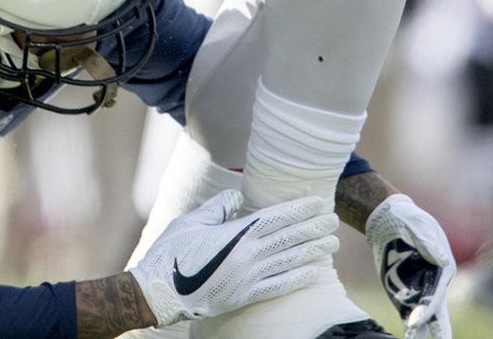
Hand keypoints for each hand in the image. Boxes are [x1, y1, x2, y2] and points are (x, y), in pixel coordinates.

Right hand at [129, 190, 339, 325]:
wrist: (161, 291)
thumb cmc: (172, 252)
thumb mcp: (191, 221)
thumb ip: (217, 208)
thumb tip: (236, 196)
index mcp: (235, 233)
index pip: (276, 217)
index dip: (299, 209)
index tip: (317, 201)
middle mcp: (248, 255)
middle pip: (288, 237)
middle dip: (312, 227)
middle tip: (332, 219)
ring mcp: (249, 277)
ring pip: (289, 261)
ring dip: (312, 250)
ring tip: (331, 242)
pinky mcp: (245, 295)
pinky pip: (279, 286)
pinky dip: (298, 278)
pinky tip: (313, 272)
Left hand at [365, 194, 453, 338]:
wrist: (390, 219)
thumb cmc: (408, 220)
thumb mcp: (418, 226)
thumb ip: (427, 242)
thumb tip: (441, 259)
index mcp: (442, 269)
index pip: (435, 294)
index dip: (427, 308)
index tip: (418, 319)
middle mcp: (433, 284)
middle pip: (436, 311)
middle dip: (436, 329)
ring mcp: (418, 288)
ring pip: (421, 315)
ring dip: (418, 330)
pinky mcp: (403, 289)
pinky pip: (406, 310)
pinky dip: (408, 324)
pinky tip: (407, 336)